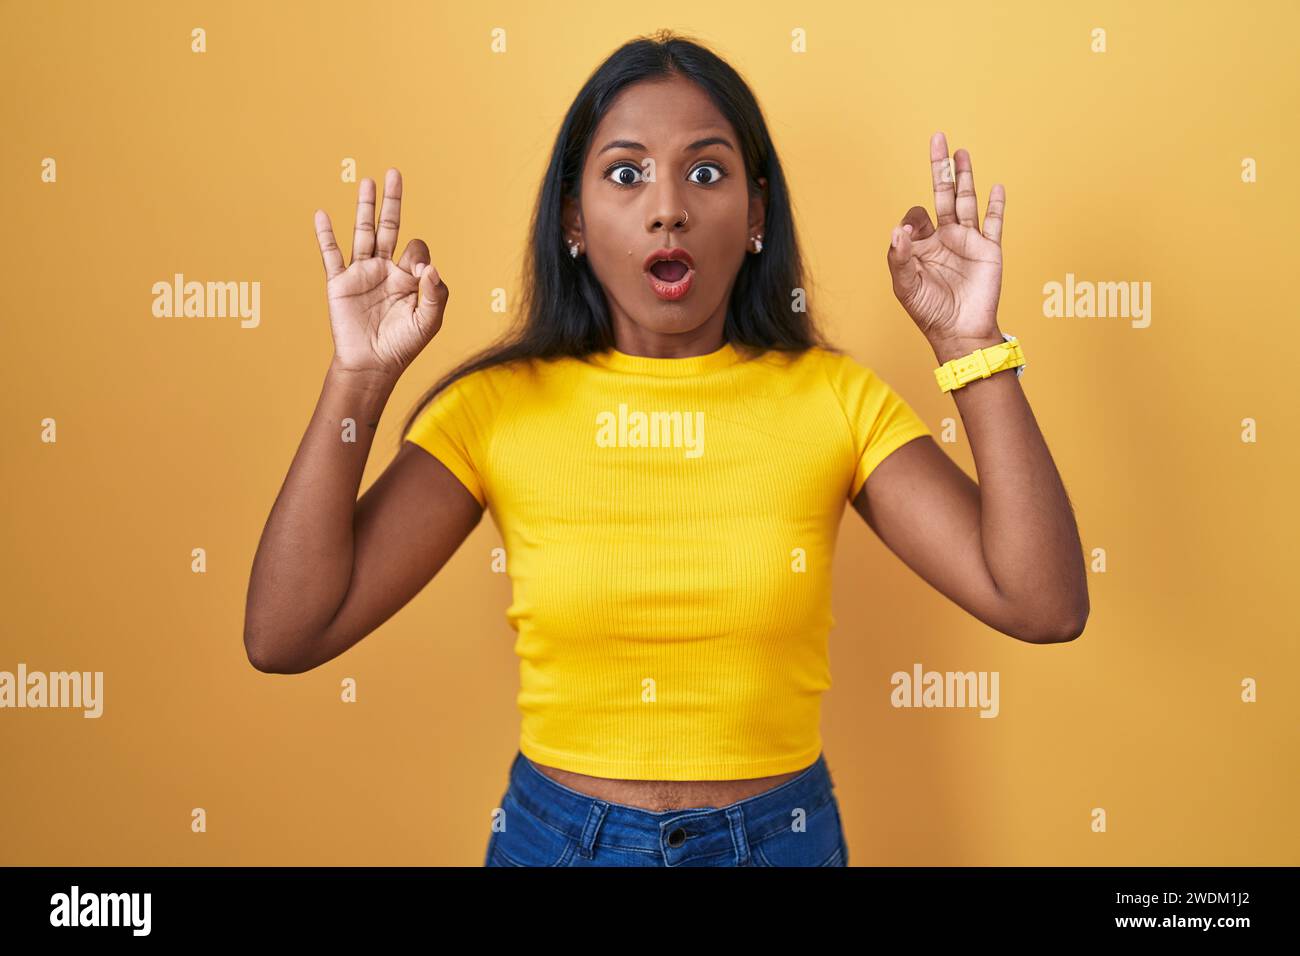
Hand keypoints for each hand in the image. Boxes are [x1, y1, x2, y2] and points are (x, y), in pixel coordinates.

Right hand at [313, 168, 447, 380]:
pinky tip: (322, 215)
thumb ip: (436, 293)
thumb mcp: (429, 321)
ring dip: (364, 208)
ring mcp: (361, 273)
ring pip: (363, 233)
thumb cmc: (403, 346)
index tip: (418, 271)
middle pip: (389, 227)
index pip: (417, 248)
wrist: (372, 365)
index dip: (419, 254)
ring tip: (366, 181)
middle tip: (394, 173)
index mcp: (408, 277)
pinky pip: (331, 254)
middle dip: (393, 201)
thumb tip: (430, 266)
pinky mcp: (339, 282)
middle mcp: (385, 270)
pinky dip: (325, 235)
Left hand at [886, 132, 1005, 348]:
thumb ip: (898, 258)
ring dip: (965, 176)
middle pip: (942, 194)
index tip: (911, 235)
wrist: (960, 332)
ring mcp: (968, 241)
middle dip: (940, 167)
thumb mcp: (905, 286)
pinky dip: (996, 205)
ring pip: (967, 201)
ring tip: (961, 152)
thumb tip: (897, 230)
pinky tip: (996, 187)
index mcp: (922, 245)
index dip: (912, 221)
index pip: (915, 217)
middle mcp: (945, 238)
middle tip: (938, 138)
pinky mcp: (989, 249)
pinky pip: (994, 223)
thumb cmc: (929, 312)